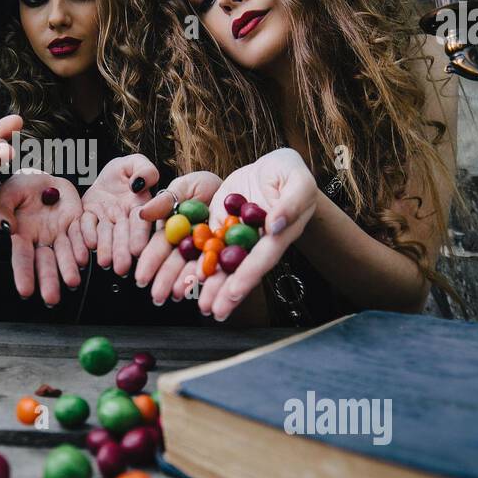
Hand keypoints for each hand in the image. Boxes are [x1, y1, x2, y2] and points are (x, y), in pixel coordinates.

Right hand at [0, 173, 84, 306]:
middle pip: (45, 263)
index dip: (24, 274)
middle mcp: (41, 239)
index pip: (22, 258)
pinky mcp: (76, 224)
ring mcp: (59, 234)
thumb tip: (3, 225)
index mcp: (21, 235)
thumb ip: (2, 209)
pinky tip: (83, 258)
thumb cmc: (21, 187)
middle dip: (48, 280)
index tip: (25, 291)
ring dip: (68, 268)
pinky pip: (80, 236)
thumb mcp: (7, 193)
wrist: (44, 178)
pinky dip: (82, 247)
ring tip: (72, 281)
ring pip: (65, 254)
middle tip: (51, 298)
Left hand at [73, 154, 159, 275]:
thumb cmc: (125, 171)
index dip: (139, 236)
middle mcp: (123, 218)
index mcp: (139, 206)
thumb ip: (145, 171)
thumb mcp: (136, 163)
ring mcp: (105, 220)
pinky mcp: (88, 218)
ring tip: (105, 262)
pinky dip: (87, 235)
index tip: (137, 249)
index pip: (140, 222)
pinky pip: (85, 226)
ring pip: (105, 235)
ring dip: (105, 249)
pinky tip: (89, 244)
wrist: (104, 176)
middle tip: (121, 267)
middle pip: (122, 235)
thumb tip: (139, 184)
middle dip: (122, 251)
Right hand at [132, 171, 222, 305]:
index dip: (150, 262)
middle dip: (165, 280)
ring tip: (178, 294)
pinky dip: (213, 278)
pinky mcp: (228, 256)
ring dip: (186, 283)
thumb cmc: (205, 186)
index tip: (142, 276)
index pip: (159, 247)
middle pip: (175, 263)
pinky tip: (204, 287)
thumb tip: (142, 214)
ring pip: (195, 269)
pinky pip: (220, 269)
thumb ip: (164, 201)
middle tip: (157, 295)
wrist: (240, 187)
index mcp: (172, 229)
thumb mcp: (184, 187)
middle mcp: (187, 244)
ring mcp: (207, 252)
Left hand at [195, 148, 317, 321]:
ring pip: (218, 261)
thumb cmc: (292, 173)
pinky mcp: (220, 225)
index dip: (247, 277)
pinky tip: (179, 273)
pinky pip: (204, 243)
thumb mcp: (298, 181)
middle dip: (223, 290)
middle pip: (238, 269)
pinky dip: (192, 258)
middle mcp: (256, 242)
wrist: (272, 166)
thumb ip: (291, 203)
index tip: (232, 294)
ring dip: (204, 280)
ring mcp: (236, 235)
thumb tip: (275, 225)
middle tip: (209, 311)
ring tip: (187, 298)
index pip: (262, 259)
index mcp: (279, 235)